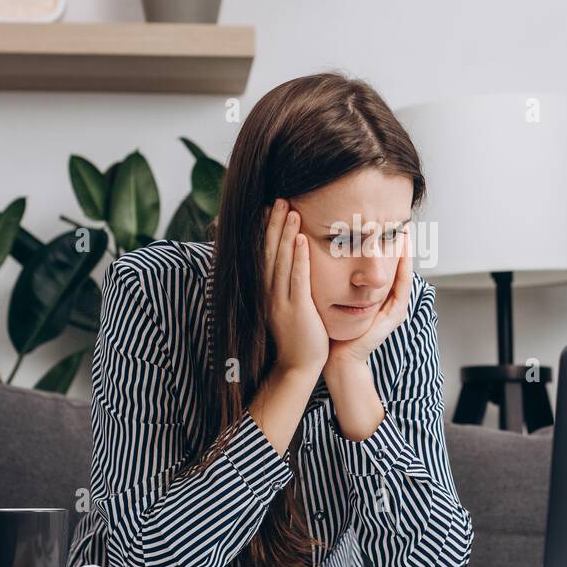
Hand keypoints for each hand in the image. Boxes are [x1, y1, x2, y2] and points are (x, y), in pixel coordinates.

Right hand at [263, 198, 328, 376]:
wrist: (298, 366)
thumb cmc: (298, 336)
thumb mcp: (287, 307)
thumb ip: (286, 286)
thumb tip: (288, 264)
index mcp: (267, 292)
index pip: (265, 255)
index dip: (267, 231)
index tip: (269, 209)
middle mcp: (270, 293)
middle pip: (270, 252)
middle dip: (274, 225)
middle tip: (280, 199)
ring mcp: (282, 301)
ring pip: (281, 261)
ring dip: (285, 233)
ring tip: (291, 209)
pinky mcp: (297, 309)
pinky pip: (297, 279)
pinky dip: (299, 258)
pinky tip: (301, 239)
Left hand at [328, 226, 413, 367]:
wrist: (336, 356)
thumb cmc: (331, 325)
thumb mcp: (334, 294)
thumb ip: (334, 275)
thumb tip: (322, 248)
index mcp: (375, 294)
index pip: (384, 264)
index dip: (385, 244)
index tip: (382, 224)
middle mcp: (388, 300)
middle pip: (397, 267)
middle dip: (399, 245)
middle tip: (401, 222)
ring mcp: (394, 308)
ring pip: (404, 274)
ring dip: (406, 255)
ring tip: (406, 234)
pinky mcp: (394, 316)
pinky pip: (403, 289)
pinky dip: (405, 272)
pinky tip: (404, 256)